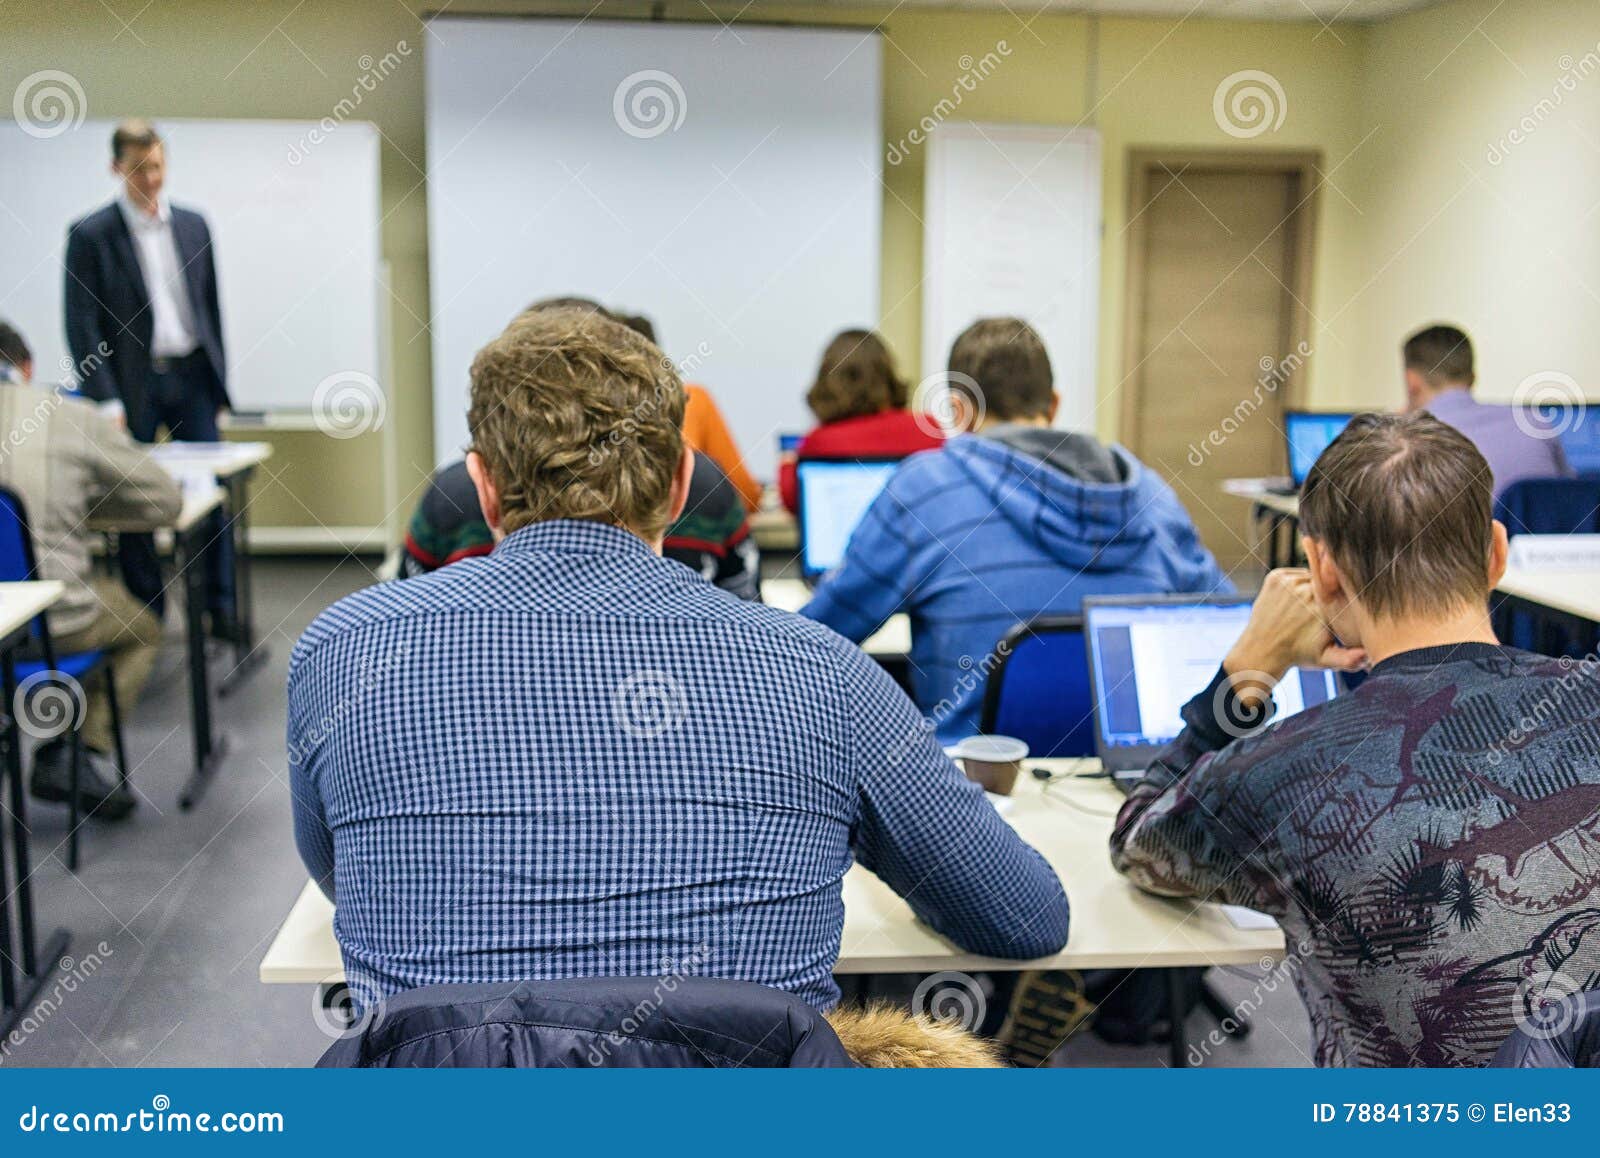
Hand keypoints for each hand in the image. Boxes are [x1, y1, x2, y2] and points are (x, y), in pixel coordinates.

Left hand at [1224, 569, 1366, 691]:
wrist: (1261, 651)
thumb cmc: (1297, 655)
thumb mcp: (1326, 659)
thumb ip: (1349, 659)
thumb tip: (1366, 657)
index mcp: (1323, 608)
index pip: (1343, 591)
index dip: (1343, 598)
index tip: (1340, 608)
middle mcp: (1306, 591)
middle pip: (1326, 582)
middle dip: (1327, 593)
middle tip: (1321, 609)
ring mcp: (1288, 582)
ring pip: (1310, 576)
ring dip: (1311, 586)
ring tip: (1307, 606)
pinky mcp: (1275, 577)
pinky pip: (1294, 573)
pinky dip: (1296, 582)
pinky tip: (1294, 599)